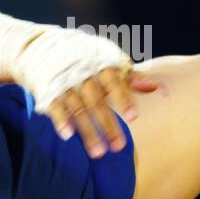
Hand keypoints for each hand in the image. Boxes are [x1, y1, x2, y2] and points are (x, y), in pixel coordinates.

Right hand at [41, 66, 159, 159]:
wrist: (42, 46)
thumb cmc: (85, 58)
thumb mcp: (108, 60)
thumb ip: (132, 76)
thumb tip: (157, 88)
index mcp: (100, 64)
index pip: (114, 82)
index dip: (123, 99)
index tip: (133, 118)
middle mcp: (82, 73)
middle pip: (97, 102)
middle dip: (108, 125)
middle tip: (120, 147)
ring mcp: (64, 82)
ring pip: (78, 109)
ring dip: (88, 132)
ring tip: (98, 153)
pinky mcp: (48, 90)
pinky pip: (55, 107)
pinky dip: (61, 120)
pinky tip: (68, 135)